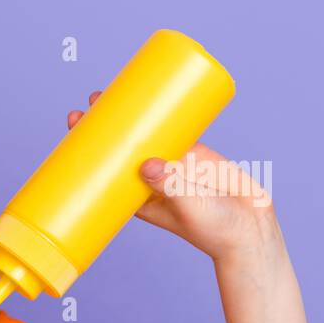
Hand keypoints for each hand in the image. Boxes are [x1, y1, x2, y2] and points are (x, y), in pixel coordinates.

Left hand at [67, 89, 277, 260]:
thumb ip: (170, 186)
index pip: (104, 173)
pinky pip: (172, 127)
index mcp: (136, 199)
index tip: (74, 135)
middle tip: (88, 105)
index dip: (87, 155)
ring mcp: (170, 164)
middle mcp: (148, 180)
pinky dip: (161, 113)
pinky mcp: (193, 152)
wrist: (249, 227)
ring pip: (142, 135)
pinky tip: (149, 93)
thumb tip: (147, 164)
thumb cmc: (213, 229)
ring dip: (127, 116)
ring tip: (110, 94)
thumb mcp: (187, 208)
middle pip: (118, 149)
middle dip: (101, 128)